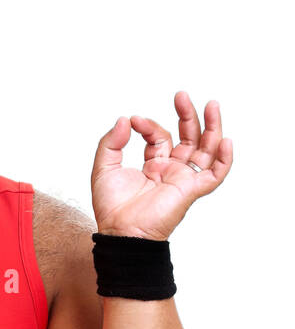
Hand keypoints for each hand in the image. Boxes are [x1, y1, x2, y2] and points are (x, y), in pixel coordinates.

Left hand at [90, 91, 232, 239]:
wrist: (120, 232)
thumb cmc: (112, 208)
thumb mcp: (104, 167)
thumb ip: (111, 142)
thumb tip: (124, 119)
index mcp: (152, 166)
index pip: (159, 137)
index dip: (149, 125)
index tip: (134, 121)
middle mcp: (170, 171)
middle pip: (188, 138)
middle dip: (187, 116)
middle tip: (181, 96)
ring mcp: (182, 179)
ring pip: (206, 150)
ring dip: (211, 127)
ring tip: (211, 105)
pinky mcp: (191, 190)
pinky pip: (215, 175)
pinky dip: (224, 160)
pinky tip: (225, 141)